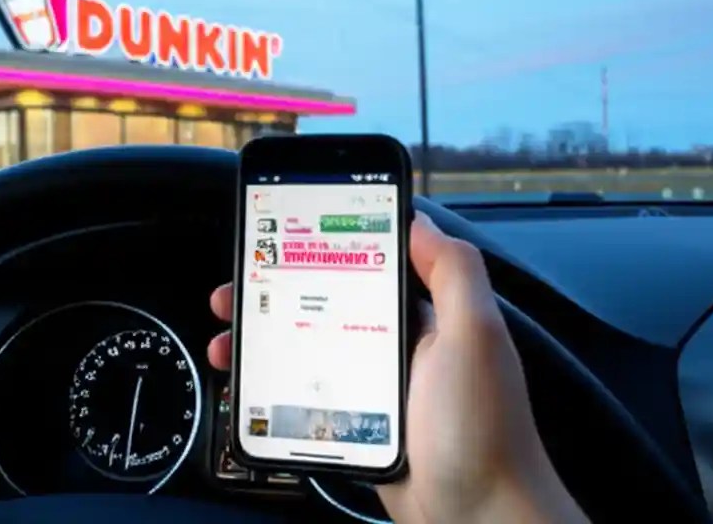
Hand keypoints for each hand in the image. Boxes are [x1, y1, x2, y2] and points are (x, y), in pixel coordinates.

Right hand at [207, 212, 586, 523]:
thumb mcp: (477, 335)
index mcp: (428, 317)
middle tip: (232, 294)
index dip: (319, 249)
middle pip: (322, 305)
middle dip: (273, 295)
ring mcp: (376, 389)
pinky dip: (271, 388)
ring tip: (227, 343)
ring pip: (306, 351)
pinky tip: (248, 387)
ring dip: (262, 343)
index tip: (276, 239)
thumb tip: (418, 218)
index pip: (366, 265)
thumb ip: (453, 270)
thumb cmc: (485, 429)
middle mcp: (400, 347)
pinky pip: (306, 397)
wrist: (479, 518)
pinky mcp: (358, 428)